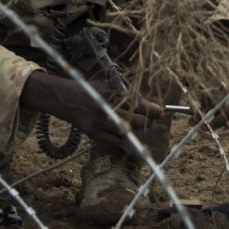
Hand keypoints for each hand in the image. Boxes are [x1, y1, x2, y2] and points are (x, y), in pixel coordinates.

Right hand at [21, 69, 163, 150]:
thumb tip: (148, 104)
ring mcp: (99, 123)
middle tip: (151, 119)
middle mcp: (105, 109)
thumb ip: (125, 94)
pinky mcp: (94, 134)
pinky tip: (122, 132)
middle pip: (135, 120)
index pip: (136, 103)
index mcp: (110, 94)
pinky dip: (122, 138)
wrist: (66, 100)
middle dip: (147, 121)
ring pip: (127, 132)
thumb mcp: (108, 86)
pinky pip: (115, 141)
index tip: (162, 111)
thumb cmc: (91, 91)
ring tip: (136, 124)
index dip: (151, 108)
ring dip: (135, 130)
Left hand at [196, 29, 228, 135]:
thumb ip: (211, 88)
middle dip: (203, 117)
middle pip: (215, 105)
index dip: (198, 107)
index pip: (206, 96)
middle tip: (192, 123)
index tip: (191, 115)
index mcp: (221, 77)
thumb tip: (200, 106)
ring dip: (216, 122)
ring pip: (228, 111)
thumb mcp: (220, 71)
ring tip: (205, 128)